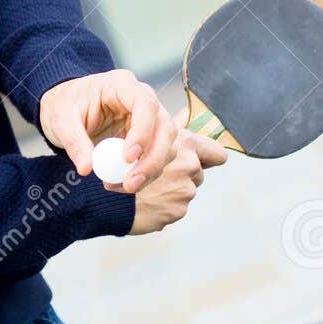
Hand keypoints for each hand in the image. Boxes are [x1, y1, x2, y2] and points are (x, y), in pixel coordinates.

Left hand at [38, 69, 176, 193]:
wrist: (64, 107)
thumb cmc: (64, 105)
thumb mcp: (60, 120)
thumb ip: (74, 142)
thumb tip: (87, 168)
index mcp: (121, 84)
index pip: (145, 104)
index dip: (142, 132)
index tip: (127, 158)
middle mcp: (142, 99)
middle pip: (165, 127)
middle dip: (152, 159)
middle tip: (130, 183)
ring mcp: (149, 119)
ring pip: (167, 146)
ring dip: (150, 171)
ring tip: (123, 186)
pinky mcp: (147, 137)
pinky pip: (155, 158)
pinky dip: (143, 174)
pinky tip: (121, 183)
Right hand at [128, 115, 227, 234]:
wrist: (104, 190)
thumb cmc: (122, 159)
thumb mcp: (147, 135)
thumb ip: (172, 126)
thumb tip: (184, 113)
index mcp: (187, 144)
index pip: (217, 154)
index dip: (210, 157)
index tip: (201, 160)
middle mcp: (190, 165)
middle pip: (197, 173)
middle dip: (181, 174)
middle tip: (158, 175)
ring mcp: (185, 190)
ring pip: (185, 192)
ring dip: (170, 192)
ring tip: (148, 189)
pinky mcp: (177, 210)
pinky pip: (174, 209)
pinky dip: (163, 207)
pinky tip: (147, 202)